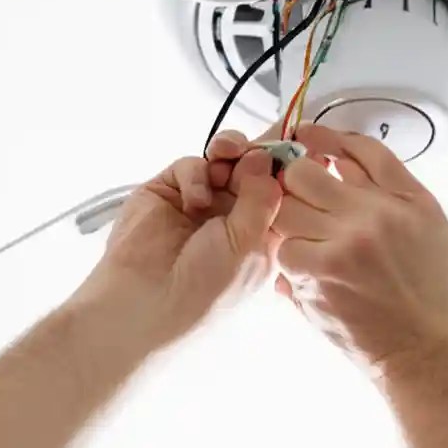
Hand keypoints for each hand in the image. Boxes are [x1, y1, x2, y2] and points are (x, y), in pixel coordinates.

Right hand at [87, 129, 282, 345]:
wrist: (147, 301)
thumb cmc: (207, 288)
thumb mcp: (250, 246)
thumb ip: (262, 197)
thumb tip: (264, 157)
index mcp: (261, 235)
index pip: (282, 192)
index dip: (289, 168)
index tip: (300, 146)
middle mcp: (233, 216)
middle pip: (253, 169)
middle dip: (257, 154)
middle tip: (256, 149)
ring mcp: (202, 203)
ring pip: (224, 161)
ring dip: (229, 153)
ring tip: (226, 157)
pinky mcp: (170, 191)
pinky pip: (191, 166)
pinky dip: (196, 176)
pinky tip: (194, 202)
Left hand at [272, 125, 447, 377]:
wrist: (428, 352)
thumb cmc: (432, 291)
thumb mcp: (429, 224)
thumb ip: (389, 186)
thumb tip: (340, 160)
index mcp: (404, 200)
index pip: (354, 149)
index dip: (321, 138)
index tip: (306, 138)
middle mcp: (372, 218)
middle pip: (305, 174)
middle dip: (294, 180)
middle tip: (298, 194)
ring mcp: (341, 249)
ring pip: (285, 211)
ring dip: (287, 220)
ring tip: (305, 235)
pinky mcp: (318, 281)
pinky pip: (283, 252)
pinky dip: (289, 258)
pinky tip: (308, 268)